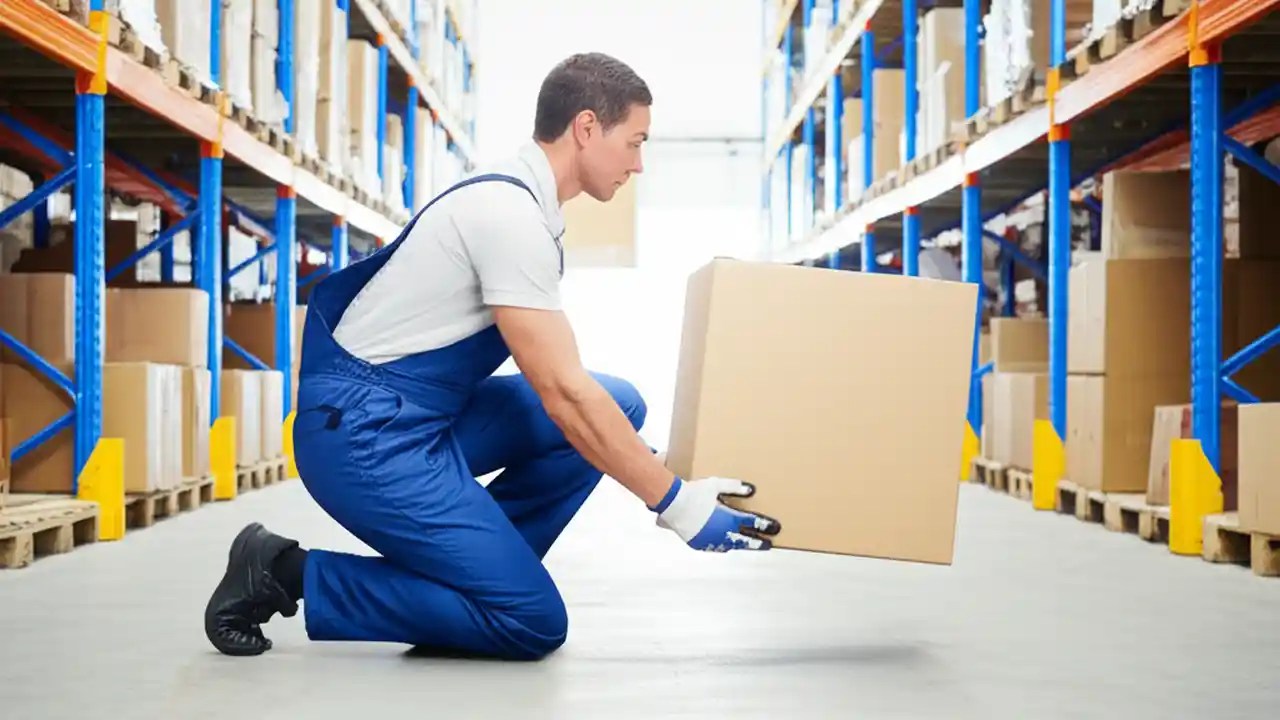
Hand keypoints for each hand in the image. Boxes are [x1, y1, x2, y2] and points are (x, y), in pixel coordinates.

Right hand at [650, 476, 780, 551]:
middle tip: (768, 545)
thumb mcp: (716, 485)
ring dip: (740, 545)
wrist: (672, 504)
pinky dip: (723, 545)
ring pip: (730, 546)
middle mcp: (722, 533)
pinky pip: (715, 547)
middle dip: (758, 543)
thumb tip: (751, 490)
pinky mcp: (699, 544)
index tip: (775, 528)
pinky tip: (726, 545)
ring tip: (747, 545)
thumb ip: (734, 487)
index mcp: (729, 519)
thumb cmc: (694, 492)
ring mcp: (710, 541)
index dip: (765, 526)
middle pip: (745, 540)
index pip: (752, 524)